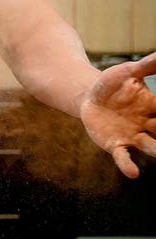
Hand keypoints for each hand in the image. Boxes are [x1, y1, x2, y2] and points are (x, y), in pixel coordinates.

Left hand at [80, 51, 155, 177]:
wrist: (89, 97)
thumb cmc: (113, 83)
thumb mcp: (129, 72)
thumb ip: (149, 65)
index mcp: (153, 106)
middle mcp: (147, 124)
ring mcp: (133, 136)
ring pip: (150, 147)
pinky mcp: (116, 145)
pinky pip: (124, 157)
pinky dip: (128, 165)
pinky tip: (133, 173)